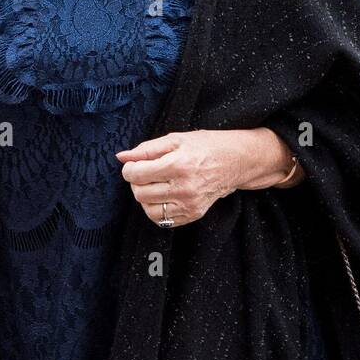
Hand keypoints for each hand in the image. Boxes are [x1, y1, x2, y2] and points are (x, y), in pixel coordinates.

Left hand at [115, 127, 298, 228]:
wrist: (238, 161)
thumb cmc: (208, 146)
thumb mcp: (177, 139)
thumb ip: (147, 148)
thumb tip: (121, 157)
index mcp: (179, 165)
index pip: (136, 174)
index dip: (130, 168)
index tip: (135, 164)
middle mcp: (184, 188)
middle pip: (139, 193)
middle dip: (137, 182)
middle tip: (146, 173)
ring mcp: (190, 204)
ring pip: (148, 209)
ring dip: (145, 197)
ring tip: (155, 185)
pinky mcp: (194, 214)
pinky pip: (163, 220)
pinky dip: (157, 209)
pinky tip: (165, 195)